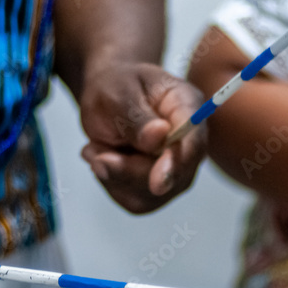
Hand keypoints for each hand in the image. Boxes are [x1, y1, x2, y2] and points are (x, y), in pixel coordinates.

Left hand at [78, 61, 206, 213]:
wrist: (108, 97)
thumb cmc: (115, 85)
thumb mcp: (117, 91)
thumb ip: (136, 116)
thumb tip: (159, 136)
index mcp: (187, 106)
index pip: (193, 142)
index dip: (176, 165)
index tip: (156, 185)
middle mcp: (190, 141)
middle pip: (175, 176)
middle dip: (129, 172)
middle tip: (94, 154)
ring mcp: (179, 167)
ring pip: (153, 196)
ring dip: (116, 177)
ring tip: (96, 149)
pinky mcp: (161, 186)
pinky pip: (138, 202)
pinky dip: (113, 184)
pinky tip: (104, 159)